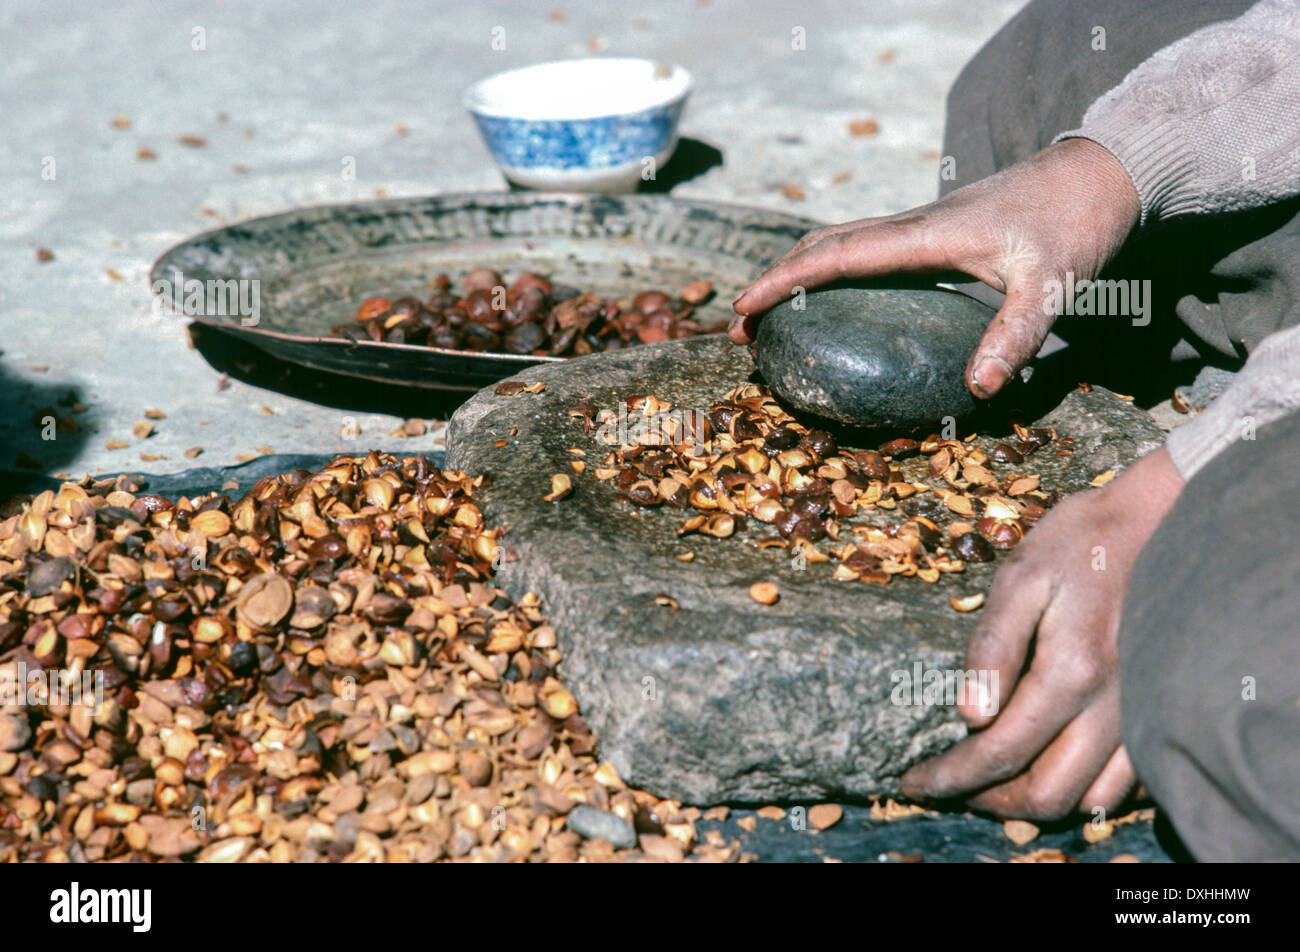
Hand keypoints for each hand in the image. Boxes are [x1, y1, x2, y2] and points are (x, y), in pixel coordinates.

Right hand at [730, 139, 1140, 397]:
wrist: (1103, 174)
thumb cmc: (1076, 227)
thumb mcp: (1053, 286)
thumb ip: (1016, 336)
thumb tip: (979, 390)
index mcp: (925, 235)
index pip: (836, 255)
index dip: (784, 280)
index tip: (743, 309)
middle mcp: (913, 225)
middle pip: (823, 244)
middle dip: (775, 282)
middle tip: (742, 328)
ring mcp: (922, 226)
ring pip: (840, 242)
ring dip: (798, 273)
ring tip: (771, 316)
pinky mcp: (935, 233)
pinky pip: (865, 248)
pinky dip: (831, 271)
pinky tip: (835, 302)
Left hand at [899, 447, 1183, 819]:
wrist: (1161, 521)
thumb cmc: (1081, 543)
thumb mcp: (1021, 578)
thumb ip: (992, 648)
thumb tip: (969, 715)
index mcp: (1071, 672)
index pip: (1001, 752)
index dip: (952, 777)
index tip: (913, 781)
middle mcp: (1113, 707)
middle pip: (1048, 793)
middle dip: (990, 801)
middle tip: (949, 786)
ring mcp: (1143, 715)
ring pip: (1089, 797)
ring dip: (1035, 801)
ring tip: (992, 783)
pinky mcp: (1158, 712)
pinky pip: (1124, 782)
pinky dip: (1082, 789)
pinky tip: (1049, 765)